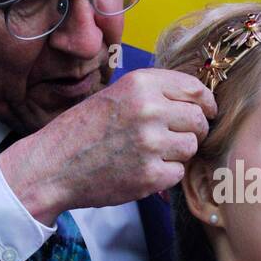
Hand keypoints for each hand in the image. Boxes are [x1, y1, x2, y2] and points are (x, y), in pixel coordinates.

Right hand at [0, 69, 216, 223]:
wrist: (52, 166)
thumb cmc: (82, 131)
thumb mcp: (115, 95)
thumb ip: (153, 93)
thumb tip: (196, 99)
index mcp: (141, 84)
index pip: (195, 89)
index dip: (205, 102)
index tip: (207, 111)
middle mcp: (149, 110)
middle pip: (198, 119)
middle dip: (194, 130)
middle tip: (176, 137)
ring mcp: (151, 144)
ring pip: (191, 147)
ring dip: (178, 153)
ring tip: (152, 153)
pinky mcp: (150, 175)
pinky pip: (178, 172)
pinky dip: (166, 174)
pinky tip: (143, 170)